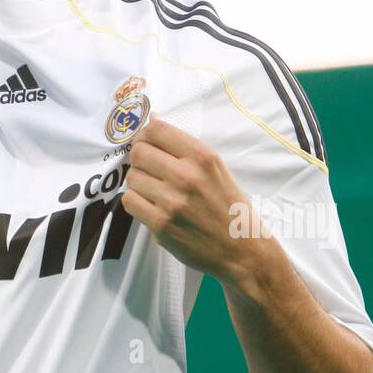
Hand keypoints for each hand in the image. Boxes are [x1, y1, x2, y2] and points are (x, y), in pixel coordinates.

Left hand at [119, 116, 259, 284]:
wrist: (242, 250)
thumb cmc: (230, 206)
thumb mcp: (217, 168)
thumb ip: (184, 147)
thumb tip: (152, 122)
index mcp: (202, 156)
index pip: (156, 130)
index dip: (145, 135)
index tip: (147, 144)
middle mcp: (186, 175)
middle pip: (138, 152)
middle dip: (139, 158)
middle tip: (148, 169)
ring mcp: (172, 201)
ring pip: (132, 177)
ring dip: (138, 182)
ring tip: (154, 190)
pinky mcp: (161, 224)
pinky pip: (130, 201)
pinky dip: (136, 202)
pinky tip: (151, 205)